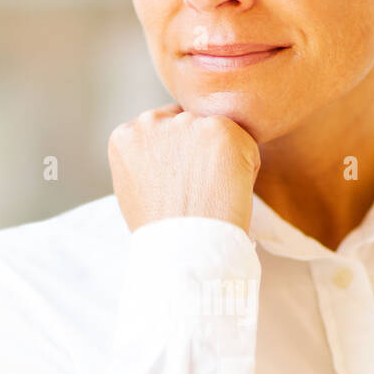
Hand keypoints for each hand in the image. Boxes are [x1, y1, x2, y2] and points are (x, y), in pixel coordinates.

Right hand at [107, 103, 260, 233]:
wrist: (187, 251)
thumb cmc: (164, 234)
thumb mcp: (135, 190)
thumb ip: (146, 159)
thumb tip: (165, 151)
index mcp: (126, 136)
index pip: (163, 129)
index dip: (179, 158)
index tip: (180, 186)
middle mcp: (151, 121)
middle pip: (189, 125)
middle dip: (199, 154)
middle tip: (198, 194)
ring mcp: (186, 123)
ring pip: (217, 133)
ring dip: (222, 159)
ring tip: (211, 195)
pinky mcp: (220, 129)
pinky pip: (245, 143)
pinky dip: (246, 167)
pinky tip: (228, 192)